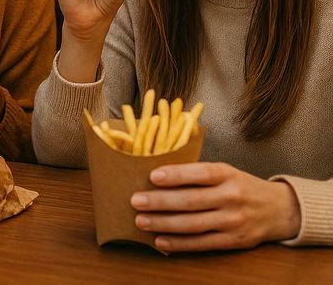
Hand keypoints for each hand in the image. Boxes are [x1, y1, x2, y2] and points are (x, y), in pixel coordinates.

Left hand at [131, 162, 301, 251]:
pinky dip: (179, 243)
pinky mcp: (234, 241)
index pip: (200, 173)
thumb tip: (156, 176)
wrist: (280, 210)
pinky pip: (202, 243)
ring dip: (164, 224)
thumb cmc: (241, 186)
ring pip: (194, 224)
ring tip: (141, 221)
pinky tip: (160, 241)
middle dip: (161, 202)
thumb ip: (197, 174)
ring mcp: (233, 221)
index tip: (152, 176)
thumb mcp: (225, 172)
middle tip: (136, 201)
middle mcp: (231, 197)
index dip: (177, 175)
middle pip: (192, 201)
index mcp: (227, 175)